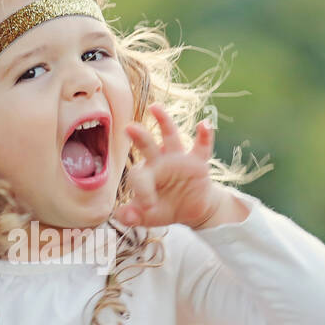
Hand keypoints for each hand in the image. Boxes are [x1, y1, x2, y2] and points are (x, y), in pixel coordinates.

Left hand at [115, 103, 220, 227]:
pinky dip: (205, 135)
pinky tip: (204, 124)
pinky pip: (202, 147)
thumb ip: (132, 216)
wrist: (191, 210)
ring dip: (164, 122)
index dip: (142, 192)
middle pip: (148, 145)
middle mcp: (160, 161)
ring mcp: (179, 159)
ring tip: (155, 107)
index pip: (140, 177)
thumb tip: (120, 215)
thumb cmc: (164, 208)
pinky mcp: (198, 162)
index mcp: (145, 174)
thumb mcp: (148, 216)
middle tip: (128, 127)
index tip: (148, 207)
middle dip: (139, 136)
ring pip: (170, 137)